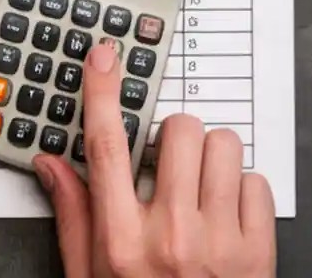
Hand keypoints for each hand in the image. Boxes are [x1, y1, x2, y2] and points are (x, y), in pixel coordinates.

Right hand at [33, 42, 275, 276]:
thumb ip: (73, 216)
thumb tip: (52, 164)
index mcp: (121, 241)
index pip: (106, 147)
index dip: (104, 93)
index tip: (103, 58)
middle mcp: (171, 236)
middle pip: (177, 131)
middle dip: (172, 135)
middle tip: (166, 162)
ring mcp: (220, 243)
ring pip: (223, 146)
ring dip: (210, 157)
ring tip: (198, 188)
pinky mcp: (259, 252)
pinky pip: (258, 183)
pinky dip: (243, 191)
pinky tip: (225, 216)